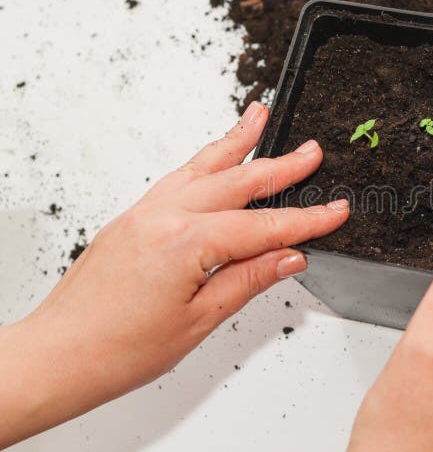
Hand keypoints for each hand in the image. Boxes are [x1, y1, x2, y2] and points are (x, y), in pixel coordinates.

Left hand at [0, 101, 347, 447]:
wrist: (59, 354)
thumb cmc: (117, 348)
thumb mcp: (200, 320)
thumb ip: (249, 279)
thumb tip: (290, 257)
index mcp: (185, 243)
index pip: (262, 225)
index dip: (305, 220)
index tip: (334, 210)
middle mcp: (163, 216)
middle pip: (237, 182)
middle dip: (280, 165)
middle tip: (311, 152)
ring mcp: (145, 212)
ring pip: (202, 167)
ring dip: (236, 143)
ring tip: (259, 118)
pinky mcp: (133, 217)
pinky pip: (176, 177)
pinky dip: (202, 161)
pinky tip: (215, 157)